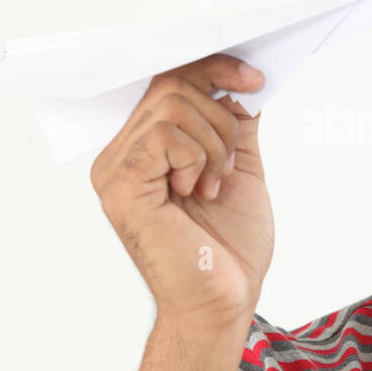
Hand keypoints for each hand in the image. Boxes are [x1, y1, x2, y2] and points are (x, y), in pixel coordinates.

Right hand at [90, 54, 273, 328]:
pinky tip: (196, 193)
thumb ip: (235, 123)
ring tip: (212, 186)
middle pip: (172, 84)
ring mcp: (115, 169)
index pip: (168, 81)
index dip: (213, 68)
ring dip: (213, 143)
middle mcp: (121, 154)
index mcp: (144, 149)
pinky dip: (196, 158)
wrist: (224, 301)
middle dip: (221, 117)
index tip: (256, 78)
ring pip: (173, 104)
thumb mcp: (240, 168)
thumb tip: (241, 81)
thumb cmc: (228, 250)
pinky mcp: (120, 186)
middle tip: (230, 164)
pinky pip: (163, 135)